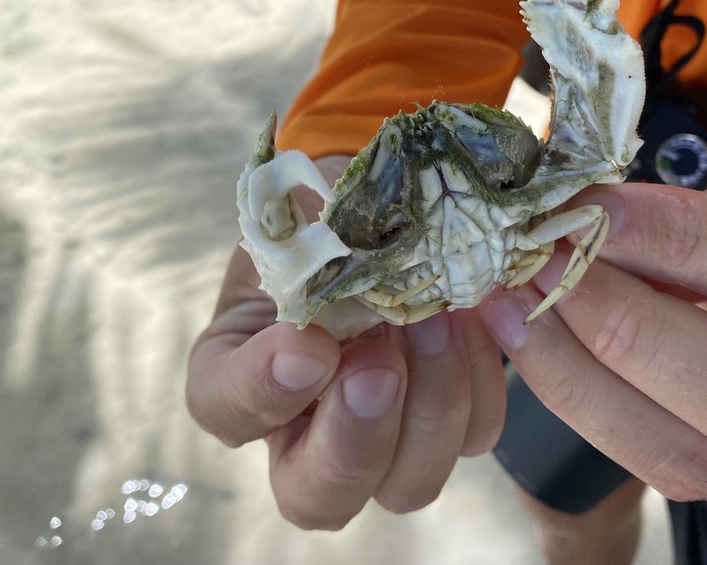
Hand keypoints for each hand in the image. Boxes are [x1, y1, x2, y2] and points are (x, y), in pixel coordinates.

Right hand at [186, 156, 506, 528]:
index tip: (307, 342)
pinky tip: (473, 317)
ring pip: (408, 482)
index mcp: (238, 377)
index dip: (263, 391)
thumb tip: (331, 287)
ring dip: (431, 401)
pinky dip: (481, 380)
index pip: (225, 410)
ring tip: (437, 319)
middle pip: (318, 495)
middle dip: (356, 436)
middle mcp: (304, 432)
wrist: (383, 210)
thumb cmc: (323, 217)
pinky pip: (475, 434)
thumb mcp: (293, 222)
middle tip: (379, 361)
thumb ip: (299, 255)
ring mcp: (383, 439)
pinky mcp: (451, 424)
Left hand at [479, 178, 706, 501]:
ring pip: (687, 455)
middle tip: (537, 261)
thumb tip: (596, 226)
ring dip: (575, 375)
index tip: (587, 208)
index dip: (681, 240)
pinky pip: (655, 466)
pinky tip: (536, 346)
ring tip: (511, 306)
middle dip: (618, 322)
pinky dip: (581, 401)